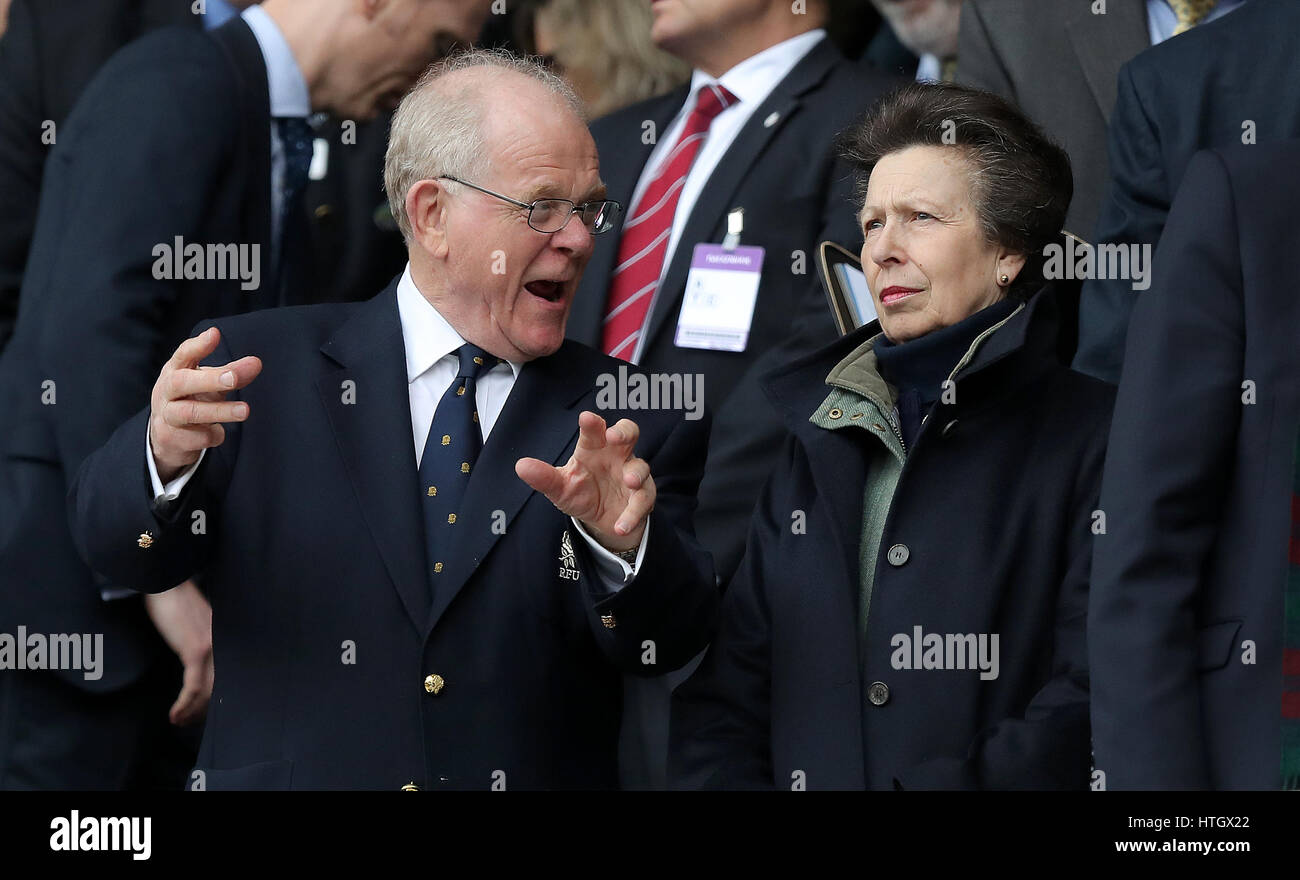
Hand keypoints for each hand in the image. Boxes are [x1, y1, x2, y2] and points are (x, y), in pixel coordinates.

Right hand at [144, 579, 213, 726]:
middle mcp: (221, 643)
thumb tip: (190, 658)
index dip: (214, 695)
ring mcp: (211, 647)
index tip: (201, 710)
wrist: (165, 581)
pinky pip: (194, 686)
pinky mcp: (196, 650)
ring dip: (192, 711)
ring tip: (179, 721)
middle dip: (204, 708)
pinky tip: (175, 714)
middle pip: (219, 686)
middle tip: (188, 722)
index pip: (224, 674)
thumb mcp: (190, 623)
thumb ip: (195, 639)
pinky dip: (185, 704)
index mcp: (220, 637)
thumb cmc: (172, 600)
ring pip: (208, 691)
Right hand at [149, 327, 261, 482]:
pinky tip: (218, 432)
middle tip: (234, 378)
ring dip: (219, 411)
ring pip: (189, 412)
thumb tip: (256, 363)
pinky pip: (199, 437)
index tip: (215, 334)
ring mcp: (166, 416)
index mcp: (175, 371)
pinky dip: (214, 435)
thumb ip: (232, 373)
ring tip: (245, 410)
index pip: (183, 354)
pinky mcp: (171, 439)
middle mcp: (166, 391)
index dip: (198, 345)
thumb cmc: (191, 399)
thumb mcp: (209, 384)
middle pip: (181, 382)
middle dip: (208, 380)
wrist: (166, 438)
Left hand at [516, 412, 654, 552]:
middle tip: (615, 437)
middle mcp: (616, 455)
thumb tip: (521, 466)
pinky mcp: (643, 495)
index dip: (592, 424)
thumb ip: (544, 477)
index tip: (586, 419)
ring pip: (641, 466)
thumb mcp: (560, 488)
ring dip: (635, 473)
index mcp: (594, 448)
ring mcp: (632, 474)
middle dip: (624, 432)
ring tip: (628, 482)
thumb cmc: (581, 494)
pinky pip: (643, 500)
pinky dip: (633, 513)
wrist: (602, 522)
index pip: (594, 430)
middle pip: (628, 432)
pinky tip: (620, 526)